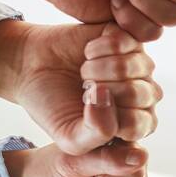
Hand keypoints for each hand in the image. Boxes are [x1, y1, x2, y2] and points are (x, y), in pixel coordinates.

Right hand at [0, 20, 160, 153]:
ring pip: (137, 66)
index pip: (139, 124)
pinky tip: (88, 52)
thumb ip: (98, 134)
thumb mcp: (70, 137)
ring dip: (99, 68)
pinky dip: (98, 48)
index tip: (84, 109)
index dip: (107, 115)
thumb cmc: (53, 106)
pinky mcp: (130, 38)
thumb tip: (110, 100)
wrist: (31, 69)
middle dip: (102, 90)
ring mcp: (140, 66)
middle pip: (141, 94)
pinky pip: (125, 41)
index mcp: (135, 125)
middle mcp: (144, 96)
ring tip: (84, 71)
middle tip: (83, 87)